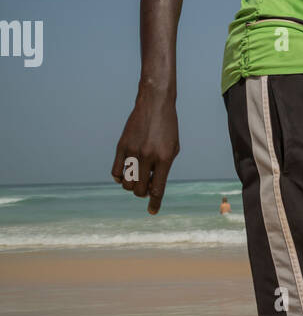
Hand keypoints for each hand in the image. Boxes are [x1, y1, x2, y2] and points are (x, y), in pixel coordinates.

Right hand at [111, 90, 178, 213]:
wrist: (155, 104)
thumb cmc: (167, 128)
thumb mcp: (173, 149)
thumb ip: (163, 169)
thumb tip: (150, 188)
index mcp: (164, 158)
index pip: (157, 189)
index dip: (155, 203)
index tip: (152, 211)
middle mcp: (147, 156)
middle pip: (139, 190)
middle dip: (142, 193)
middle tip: (147, 185)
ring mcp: (133, 151)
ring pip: (126, 183)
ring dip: (131, 186)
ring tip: (138, 177)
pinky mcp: (121, 145)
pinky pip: (115, 171)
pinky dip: (120, 178)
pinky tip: (126, 173)